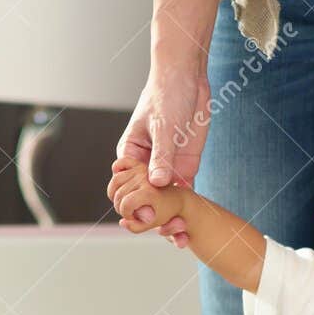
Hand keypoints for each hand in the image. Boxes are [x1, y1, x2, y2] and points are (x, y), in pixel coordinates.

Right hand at [115, 60, 208, 247]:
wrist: (188, 78)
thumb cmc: (166, 94)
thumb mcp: (164, 125)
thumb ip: (161, 155)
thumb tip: (158, 183)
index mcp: (130, 156)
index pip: (124, 189)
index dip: (133, 206)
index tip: (145, 216)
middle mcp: (145, 167)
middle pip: (144, 201)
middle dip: (152, 219)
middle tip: (167, 230)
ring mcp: (165, 169)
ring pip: (163, 203)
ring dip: (169, 220)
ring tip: (180, 236)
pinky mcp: (184, 168)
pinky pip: (182, 195)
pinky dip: (185, 212)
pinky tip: (189, 228)